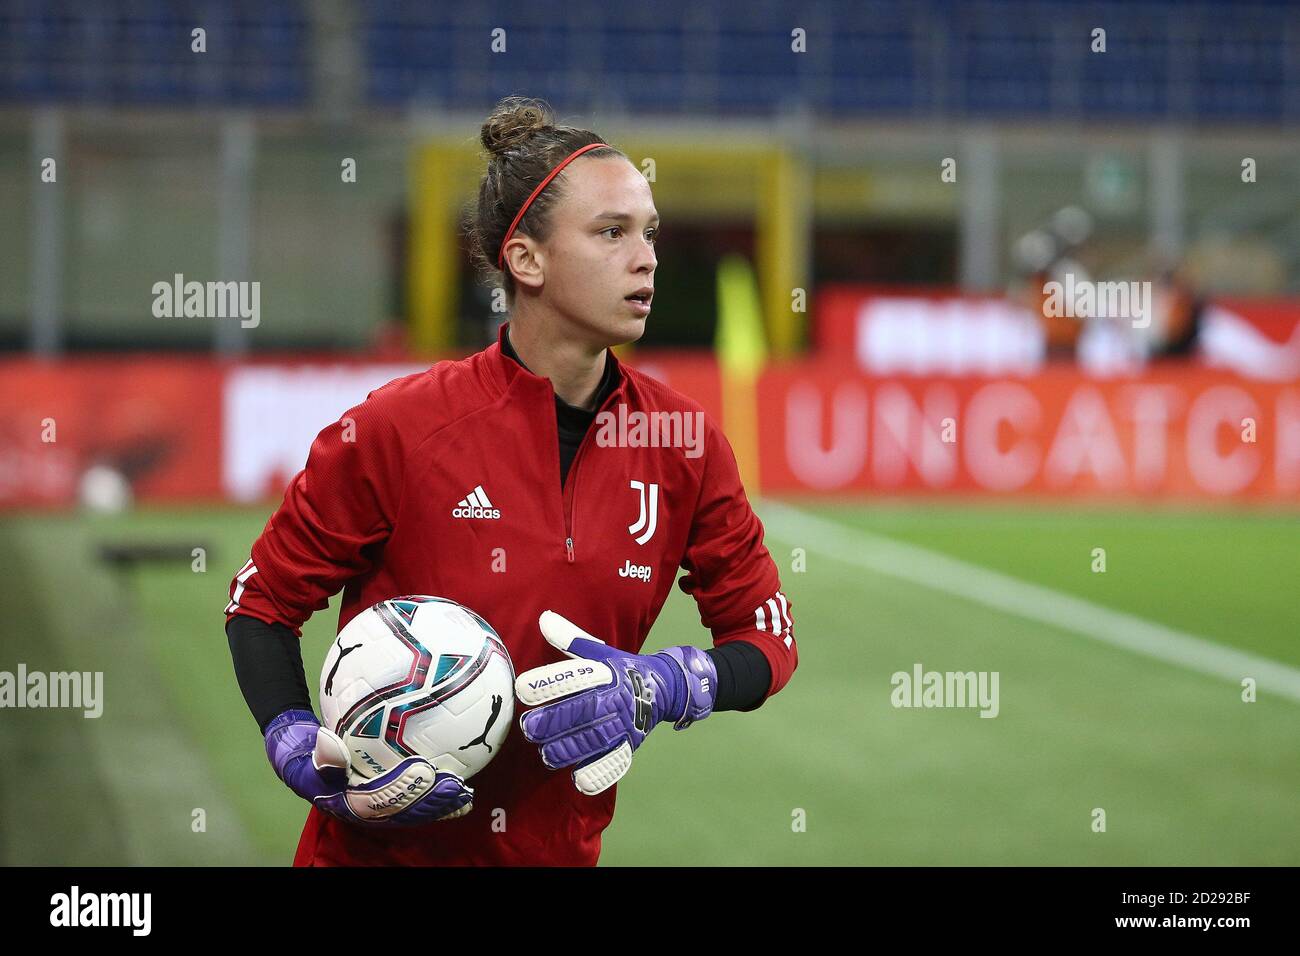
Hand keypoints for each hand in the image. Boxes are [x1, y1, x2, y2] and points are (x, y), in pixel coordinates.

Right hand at [263, 709, 473, 824]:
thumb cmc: (304, 756)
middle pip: (404, 810)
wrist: (301, 757)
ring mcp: (379, 804)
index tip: (425, 770)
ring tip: (465, 793)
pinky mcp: (388, 795)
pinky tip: (459, 782)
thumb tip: (331, 744)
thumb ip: (321, 755)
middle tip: (457, 788)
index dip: (404, 790)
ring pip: (413, 808)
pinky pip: (414, 797)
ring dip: (439, 802)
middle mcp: (367, 810)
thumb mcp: (304, 756)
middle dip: (431, 802)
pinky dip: (436, 793)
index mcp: (347, 805)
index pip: (379, 802)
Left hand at [514, 611, 717, 794]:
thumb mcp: (600, 651)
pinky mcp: (631, 743)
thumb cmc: (622, 668)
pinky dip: (599, 771)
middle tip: (528, 728)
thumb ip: (570, 640)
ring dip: (569, 747)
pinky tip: (579, 780)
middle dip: (554, 720)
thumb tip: (543, 618)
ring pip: (596, 738)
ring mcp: (626, 722)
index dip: (550, 683)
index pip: (577, 676)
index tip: (522, 688)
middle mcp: (617, 697)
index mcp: (607, 671)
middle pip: (584, 710)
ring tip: (545, 753)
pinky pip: (616, 760)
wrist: (665, 687)